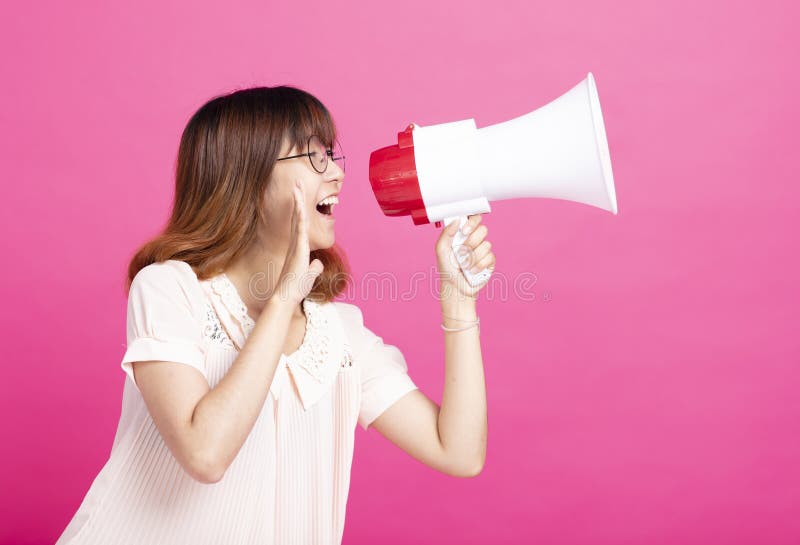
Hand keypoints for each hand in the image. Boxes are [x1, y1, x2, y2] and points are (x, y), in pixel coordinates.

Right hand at [274, 180, 323, 304]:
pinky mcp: (298, 250)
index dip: (299, 209)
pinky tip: (300, 206)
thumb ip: (314, 268)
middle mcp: (295, 243)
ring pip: (298, 219)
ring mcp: (296, 245)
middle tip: (297, 183)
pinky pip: (300, 230)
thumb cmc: (295, 288)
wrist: (287, 297)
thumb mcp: (309, 276)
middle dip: (297, 199)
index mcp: (297, 246)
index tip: (299, 195)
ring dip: (298, 202)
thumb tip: (318, 264)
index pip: (299, 223)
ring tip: (297, 186)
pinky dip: (301, 217)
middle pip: (297, 216)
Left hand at [435, 214, 495, 298]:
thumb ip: (446, 233)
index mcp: (464, 234)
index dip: (473, 221)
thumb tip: (457, 220)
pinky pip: (490, 257)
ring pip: (487, 244)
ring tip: (464, 264)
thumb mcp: (441, 249)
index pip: (474, 218)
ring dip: (472, 256)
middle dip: (471, 241)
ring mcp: (484, 250)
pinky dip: (478, 265)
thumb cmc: (447, 268)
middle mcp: (475, 240)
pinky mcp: (490, 261)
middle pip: (483, 229)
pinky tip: (472, 270)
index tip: (464, 230)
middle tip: (461, 251)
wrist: (455, 287)